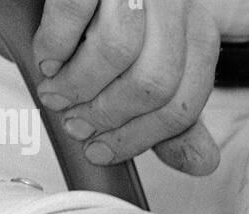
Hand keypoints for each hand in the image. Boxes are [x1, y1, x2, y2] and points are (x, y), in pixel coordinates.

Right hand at [33, 0, 220, 174]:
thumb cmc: (114, 20)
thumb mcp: (154, 66)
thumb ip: (174, 113)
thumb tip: (202, 163)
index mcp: (198, 36)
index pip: (182, 105)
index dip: (137, 138)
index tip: (100, 150)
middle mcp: (176, 5)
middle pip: (154, 83)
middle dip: (107, 115)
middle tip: (75, 125)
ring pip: (117, 50)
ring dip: (78, 84)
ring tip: (55, 96)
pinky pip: (74, 11)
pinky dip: (55, 44)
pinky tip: (46, 59)